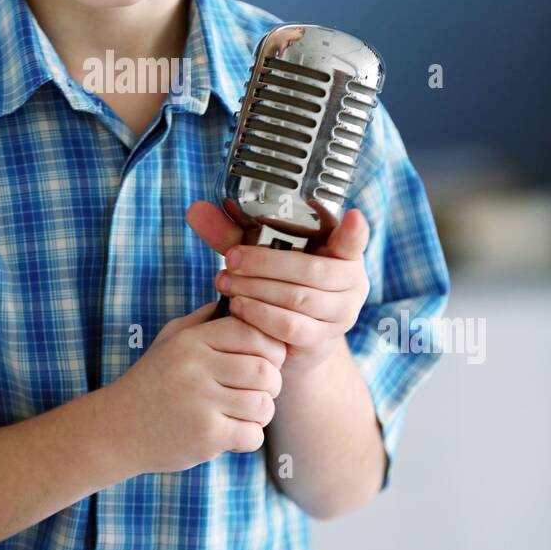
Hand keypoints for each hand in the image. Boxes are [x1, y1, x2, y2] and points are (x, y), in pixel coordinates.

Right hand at [106, 300, 286, 473]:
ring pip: (262, 404)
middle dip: (272, 382)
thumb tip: (244, 302)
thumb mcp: (171, 339)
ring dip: (262, 411)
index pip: (252, 331)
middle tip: (260, 389)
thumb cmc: (152, 381)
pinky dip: (250, 436)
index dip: (270, 347)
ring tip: (246, 412)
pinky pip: (253, 434)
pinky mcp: (205, 436)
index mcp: (192, 341)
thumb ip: (206, 320)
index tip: (266, 360)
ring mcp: (200, 403)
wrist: (116, 428)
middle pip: (265, 370)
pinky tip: (233, 432)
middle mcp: (196, 368)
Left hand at [185, 200, 370, 374]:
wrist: (293, 339)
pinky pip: (290, 325)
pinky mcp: (323, 340)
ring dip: (256, 289)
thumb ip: (232, 232)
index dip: (355, 230)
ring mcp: (341, 313)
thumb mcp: (260, 253)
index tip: (353, 216)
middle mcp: (351, 281)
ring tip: (225, 282)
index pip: (355, 239)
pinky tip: (238, 306)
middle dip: (264, 263)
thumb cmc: (278, 282)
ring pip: (298, 298)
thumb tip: (195, 210)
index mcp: (343, 251)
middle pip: (310, 269)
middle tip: (230, 259)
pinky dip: (260, 314)